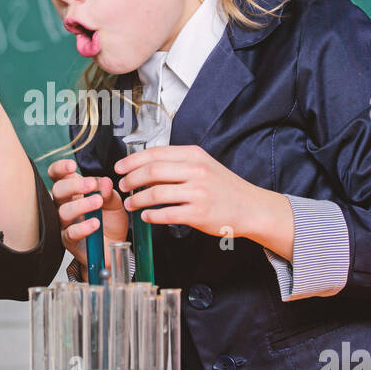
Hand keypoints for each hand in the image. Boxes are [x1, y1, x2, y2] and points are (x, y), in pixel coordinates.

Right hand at [46, 158, 128, 264]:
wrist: (115, 245)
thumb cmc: (111, 220)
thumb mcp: (115, 203)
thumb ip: (109, 193)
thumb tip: (105, 182)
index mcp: (73, 191)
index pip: (57, 175)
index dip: (60, 168)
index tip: (72, 166)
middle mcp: (65, 205)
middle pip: (58, 190)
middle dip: (73, 185)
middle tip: (91, 185)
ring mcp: (65, 223)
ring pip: (63, 211)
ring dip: (81, 205)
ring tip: (98, 203)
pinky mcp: (68, 241)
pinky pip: (70, 233)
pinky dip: (83, 227)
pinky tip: (96, 224)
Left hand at [114, 144, 259, 237]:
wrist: (251, 207)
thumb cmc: (224, 187)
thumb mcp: (204, 165)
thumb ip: (178, 163)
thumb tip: (145, 165)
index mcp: (194, 155)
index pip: (155, 153)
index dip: (132, 160)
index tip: (119, 167)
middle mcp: (196, 171)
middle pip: (151, 172)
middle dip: (131, 179)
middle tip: (123, 186)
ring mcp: (198, 193)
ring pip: (155, 194)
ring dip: (137, 200)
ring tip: (131, 203)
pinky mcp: (198, 214)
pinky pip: (165, 214)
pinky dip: (151, 216)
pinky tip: (146, 216)